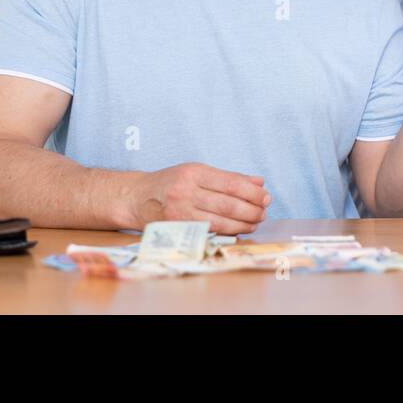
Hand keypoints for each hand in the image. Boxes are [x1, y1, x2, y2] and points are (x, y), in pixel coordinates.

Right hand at [130, 162, 271, 234]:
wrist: (136, 197)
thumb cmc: (171, 182)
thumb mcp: (197, 171)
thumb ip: (228, 177)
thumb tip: (259, 182)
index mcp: (194, 172)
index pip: (231, 183)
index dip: (252, 192)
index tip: (266, 196)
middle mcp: (187, 191)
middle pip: (228, 204)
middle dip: (252, 210)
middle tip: (264, 212)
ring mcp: (181, 212)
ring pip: (221, 221)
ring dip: (243, 223)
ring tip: (255, 221)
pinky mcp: (178, 228)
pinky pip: (209, 231)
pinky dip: (228, 231)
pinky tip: (239, 229)